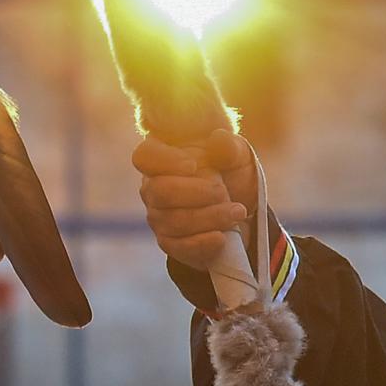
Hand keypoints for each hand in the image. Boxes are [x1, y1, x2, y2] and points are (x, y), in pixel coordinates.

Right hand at [132, 130, 259, 270]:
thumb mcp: (237, 156)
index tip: (193, 165)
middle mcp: (153, 188)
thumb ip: (230, 146)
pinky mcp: (170, 243)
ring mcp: (158, 217)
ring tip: (237, 212)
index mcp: (162, 158)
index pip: (144, 156)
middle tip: (224, 193)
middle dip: (196, 193)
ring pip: (173, 221)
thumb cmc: (231, 174)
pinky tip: (222, 238)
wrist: (241, 209)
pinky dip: (202, 243)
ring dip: (209, 217)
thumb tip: (219, 139)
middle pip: (159, 192)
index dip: (165, 161)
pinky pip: (179, 247)